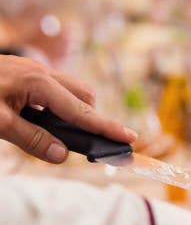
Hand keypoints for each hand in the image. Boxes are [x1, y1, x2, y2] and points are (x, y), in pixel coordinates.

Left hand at [0, 56, 136, 162]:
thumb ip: (31, 140)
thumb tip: (62, 155)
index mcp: (37, 82)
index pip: (82, 111)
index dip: (107, 127)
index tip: (130, 138)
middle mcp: (41, 71)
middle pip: (84, 95)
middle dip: (89, 117)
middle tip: (76, 140)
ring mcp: (33, 68)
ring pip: (72, 89)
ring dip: (72, 110)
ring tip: (51, 128)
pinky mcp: (26, 71)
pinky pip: (54, 87)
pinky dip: (56, 104)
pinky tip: (36, 115)